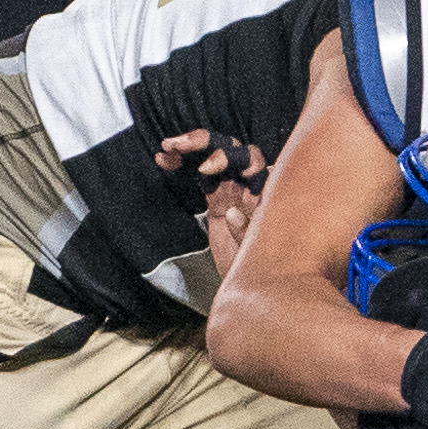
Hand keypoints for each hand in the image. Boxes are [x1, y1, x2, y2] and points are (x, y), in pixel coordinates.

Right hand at [155, 129, 266, 273]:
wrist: (253, 287)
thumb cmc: (263, 273)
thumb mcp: (256, 258)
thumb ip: (247, 234)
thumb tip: (233, 212)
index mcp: (264, 197)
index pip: (253, 162)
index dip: (229, 158)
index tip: (205, 169)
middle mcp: (250, 187)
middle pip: (232, 149)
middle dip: (205, 142)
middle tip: (178, 145)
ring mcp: (233, 190)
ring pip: (214, 154)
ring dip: (191, 144)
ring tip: (167, 146)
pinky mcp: (216, 197)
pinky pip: (198, 171)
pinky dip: (181, 161)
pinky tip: (163, 159)